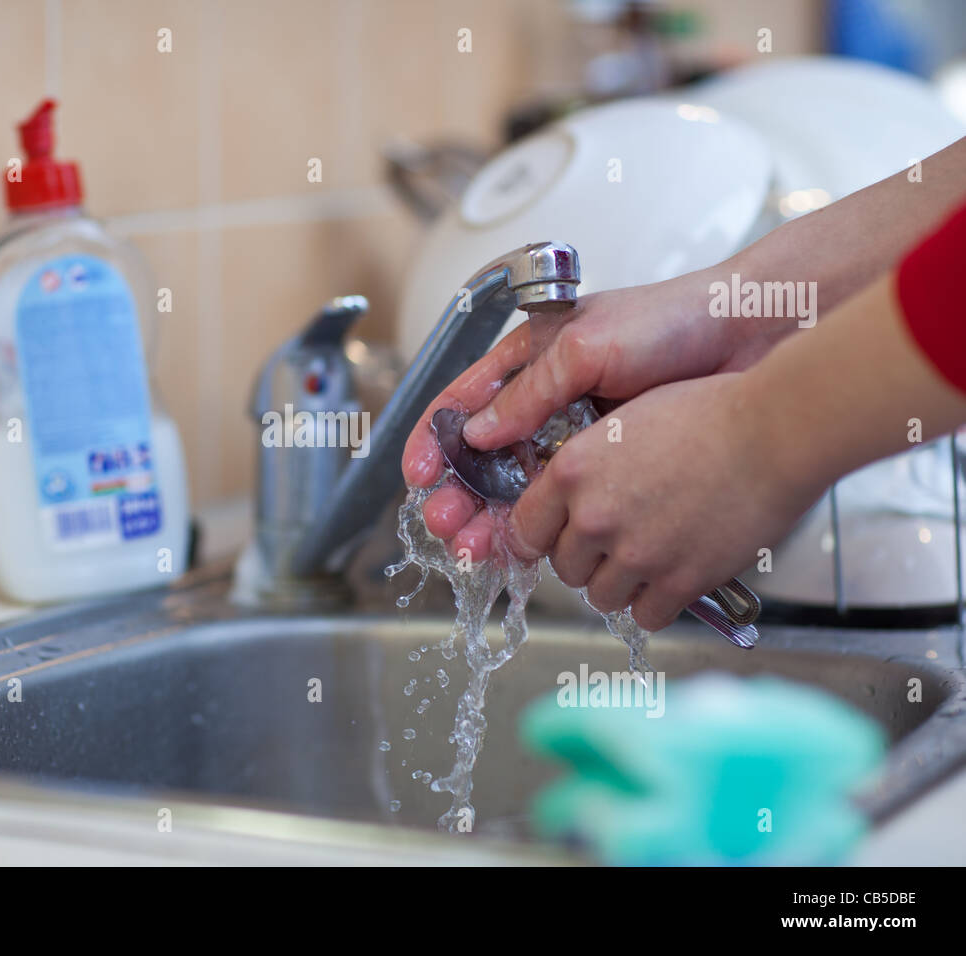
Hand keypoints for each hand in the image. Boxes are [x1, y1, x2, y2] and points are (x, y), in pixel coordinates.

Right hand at [401, 266, 782, 560]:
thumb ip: (531, 390)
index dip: (433, 441)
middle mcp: (545, 401)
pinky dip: (541, 529)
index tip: (419, 477)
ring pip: (518, 487)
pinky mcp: (610, 467)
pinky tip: (524, 550)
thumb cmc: (674, 320)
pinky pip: (563, 504)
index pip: (462, 402)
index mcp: (529, 360)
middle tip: (448, 528)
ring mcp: (576, 436)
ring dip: (492, 520)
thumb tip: (477, 432)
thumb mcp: (587, 345)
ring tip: (477, 550)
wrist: (751, 339)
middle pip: (482, 457)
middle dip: (459, 495)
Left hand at [510, 374, 825, 629]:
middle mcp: (594, 517)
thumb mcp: (624, 422)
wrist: (774, 430)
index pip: (525, 530)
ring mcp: (635, 553)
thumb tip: (572, 496)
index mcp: (572, 471)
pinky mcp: (679, 581)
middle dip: (587, 559)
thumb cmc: (709, 412)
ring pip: (601, 597)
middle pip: (564, 568)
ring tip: (650, 558)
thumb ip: (588, 465)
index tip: (557, 538)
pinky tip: (673, 578)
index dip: (543, 536)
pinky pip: (646, 616)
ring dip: (621, 584)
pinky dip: (657, 604)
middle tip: (618, 542)